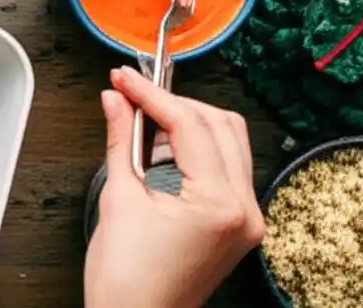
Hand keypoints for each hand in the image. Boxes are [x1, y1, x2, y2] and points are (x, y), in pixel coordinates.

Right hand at [84, 67, 264, 307]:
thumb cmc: (127, 282)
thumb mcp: (119, 200)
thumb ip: (121, 140)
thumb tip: (116, 100)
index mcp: (219, 204)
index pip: (189, 124)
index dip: (151, 94)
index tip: (125, 79)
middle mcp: (244, 210)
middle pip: (219, 124)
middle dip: (174, 104)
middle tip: (132, 96)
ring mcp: (246, 219)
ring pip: (229, 142)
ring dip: (188, 125)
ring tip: (144, 129)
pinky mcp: (238, 225)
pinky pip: (226, 168)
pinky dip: (197, 150)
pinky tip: (162, 153)